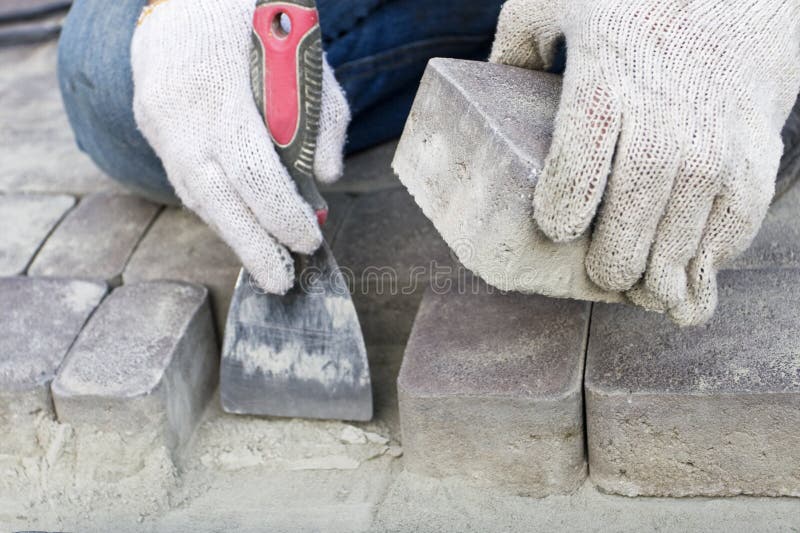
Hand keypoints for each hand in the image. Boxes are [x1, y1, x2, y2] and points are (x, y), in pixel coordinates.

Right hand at [132, 0, 349, 293]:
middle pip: (216, 198)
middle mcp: (181, 111)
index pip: (254, 173)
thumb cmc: (259, 26)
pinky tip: (240, 225)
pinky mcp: (150, 123)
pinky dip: (215, 208)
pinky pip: (183, 178)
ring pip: (195, 194)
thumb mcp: (306, 58)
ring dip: (233, 233)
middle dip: (252, 247)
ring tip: (265, 262)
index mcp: (224, 91)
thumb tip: (328, 180)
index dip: (282, 215)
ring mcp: (158, 118)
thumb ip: (324, 118)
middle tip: (281, 283)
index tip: (309, 242)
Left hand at [491, 0, 799, 324]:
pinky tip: (690, 270)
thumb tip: (480, 98)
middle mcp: (666, 109)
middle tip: (603, 276)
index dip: (565, 204)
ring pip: (687, 225)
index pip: (580, 156)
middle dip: (617, 256)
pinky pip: (735, 219)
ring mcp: (716, 134)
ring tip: (644, 293)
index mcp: (607, 68)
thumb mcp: (558, 2)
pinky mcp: (755, 149)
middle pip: (635, 205)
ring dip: (665, 272)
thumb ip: (517, 47)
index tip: (556, 228)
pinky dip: (713, 253)